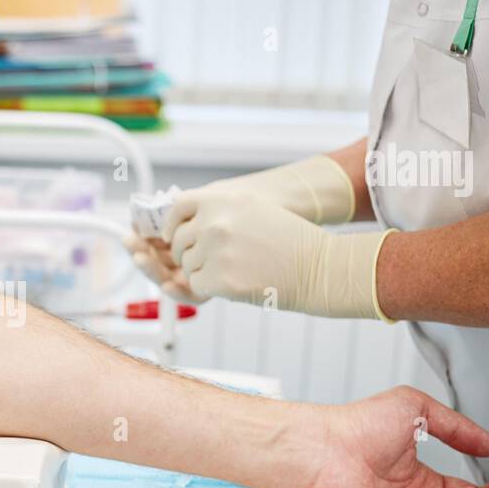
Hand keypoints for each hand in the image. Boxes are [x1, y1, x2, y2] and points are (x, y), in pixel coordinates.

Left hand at [124, 154, 354, 303]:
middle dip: (189, 253)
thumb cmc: (290, 241)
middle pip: (179, 241)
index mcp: (222, 200)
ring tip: (236, 269)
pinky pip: (198, 285)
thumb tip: (181, 225)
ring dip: (204, 271)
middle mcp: (214, 222)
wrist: (318, 267)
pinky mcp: (220, 279)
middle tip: (212, 260)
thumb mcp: (253, 209)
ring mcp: (215, 251)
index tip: (170, 235)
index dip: (172, 224)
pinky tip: (236, 282)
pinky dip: (212, 287)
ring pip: (188, 266)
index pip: (179, 207)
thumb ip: (217, 212)